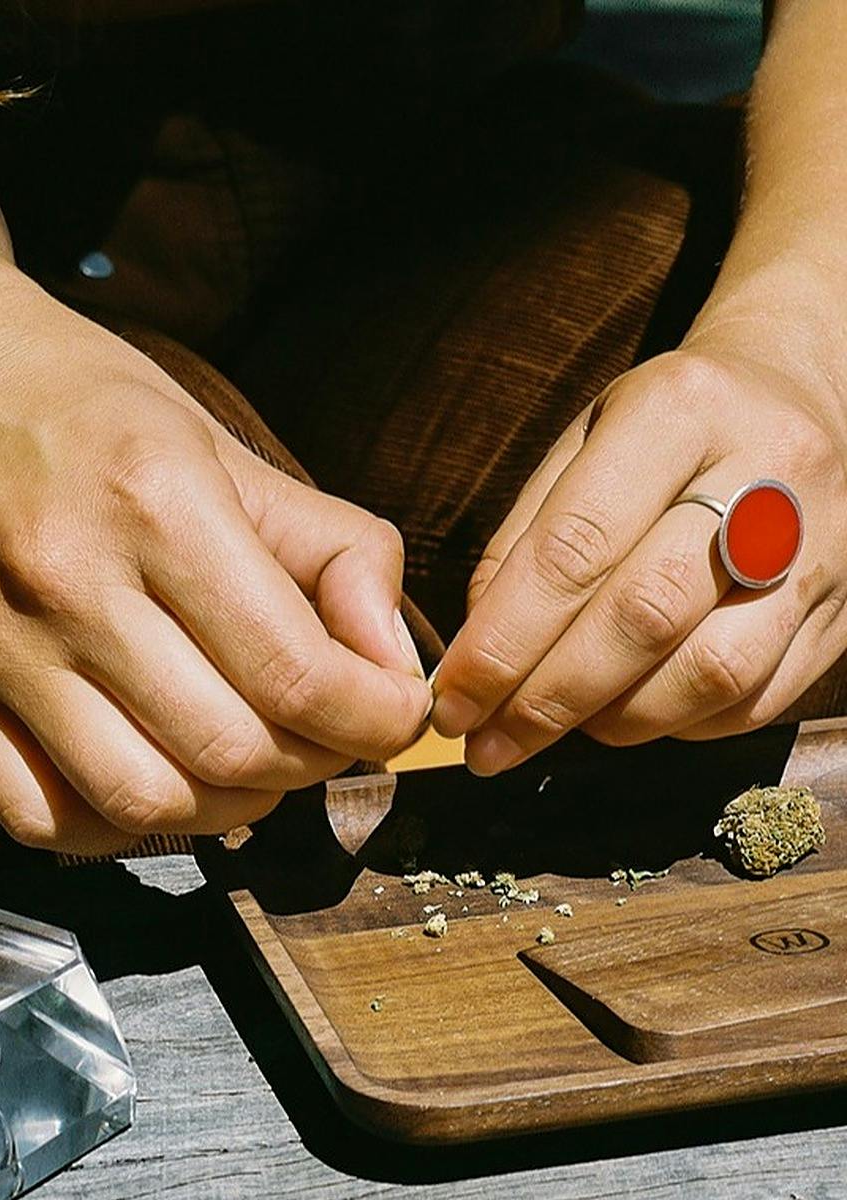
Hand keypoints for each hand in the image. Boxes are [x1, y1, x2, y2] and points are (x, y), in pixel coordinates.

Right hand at [0, 262, 430, 852]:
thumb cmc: (83, 406)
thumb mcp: (224, 442)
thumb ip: (333, 548)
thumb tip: (393, 663)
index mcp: (154, 500)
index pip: (295, 672)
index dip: (373, 720)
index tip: (392, 716)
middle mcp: (66, 581)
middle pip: (228, 750)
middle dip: (313, 765)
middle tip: (329, 738)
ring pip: (140, 801)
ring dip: (226, 810)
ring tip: (252, 769)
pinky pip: (37, 815)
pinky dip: (114, 830)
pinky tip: (155, 786)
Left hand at [431, 339, 846, 772]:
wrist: (805, 399)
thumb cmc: (667, 431)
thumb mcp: (584, 441)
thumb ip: (524, 541)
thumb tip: (478, 656)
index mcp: (680, 411)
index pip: (574, 549)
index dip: (503, 642)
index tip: (452, 700)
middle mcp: (767, 473)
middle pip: (643, 616)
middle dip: (548, 697)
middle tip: (486, 742)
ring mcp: (821, 546)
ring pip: (710, 671)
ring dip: (613, 720)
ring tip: (554, 728)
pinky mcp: (845, 611)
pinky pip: (753, 700)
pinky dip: (675, 725)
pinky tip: (626, 713)